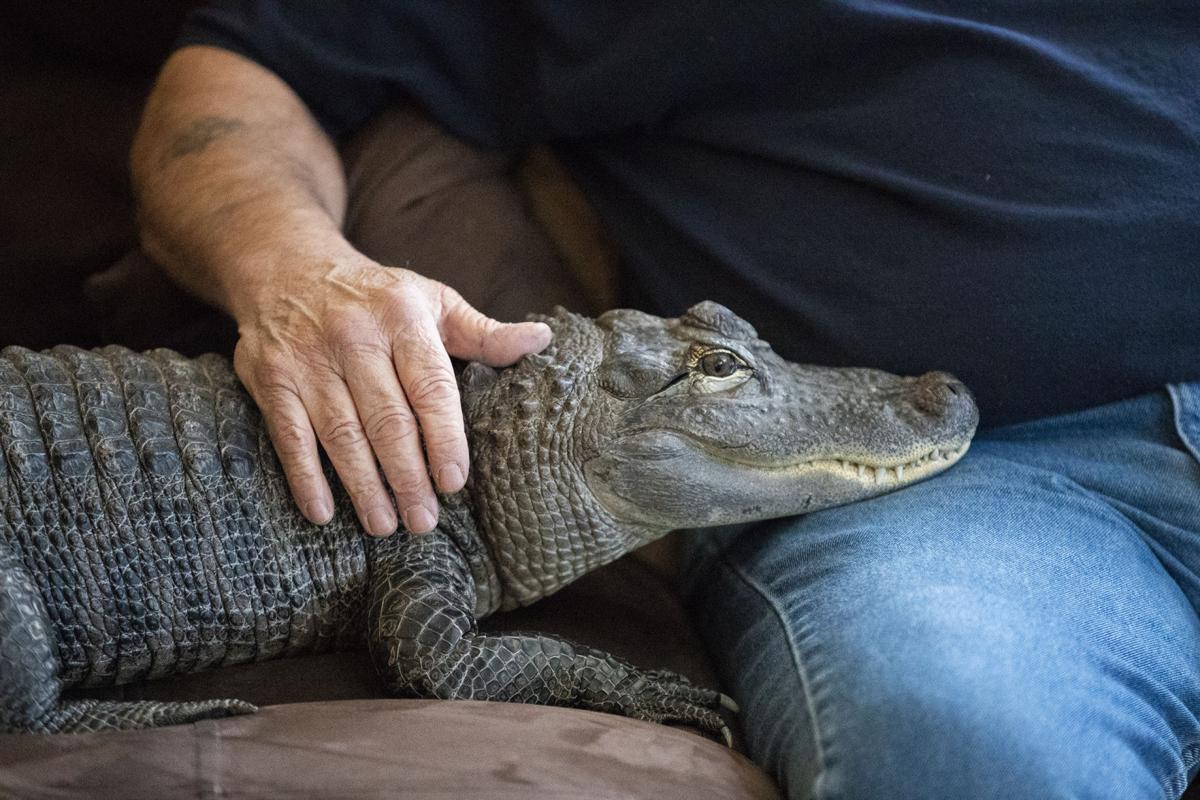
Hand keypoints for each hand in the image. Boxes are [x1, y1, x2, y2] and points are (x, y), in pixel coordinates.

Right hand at [231, 252, 550, 535]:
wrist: (287, 266)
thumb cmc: (376, 297)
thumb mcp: (433, 301)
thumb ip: (484, 332)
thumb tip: (541, 340)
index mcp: (402, 317)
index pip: (429, 386)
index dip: (444, 438)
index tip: (454, 482)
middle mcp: (353, 336)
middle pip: (386, 420)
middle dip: (408, 477)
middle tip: (425, 521)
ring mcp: (307, 359)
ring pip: (341, 435)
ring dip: (364, 487)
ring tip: (386, 525)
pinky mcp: (270, 378)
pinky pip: (290, 437)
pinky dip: (306, 478)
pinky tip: (324, 512)